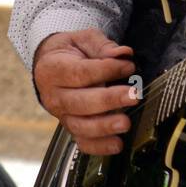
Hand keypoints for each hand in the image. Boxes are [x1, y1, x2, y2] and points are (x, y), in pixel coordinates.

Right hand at [33, 28, 138, 154]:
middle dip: (109, 100)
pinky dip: (99, 147)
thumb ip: (102, 46)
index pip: (80, 73)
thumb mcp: (83, 39)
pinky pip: (82, 142)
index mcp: (52, 69)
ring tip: (126, 123)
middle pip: (80, 102)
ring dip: (104, 127)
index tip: (128, 67)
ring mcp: (61, 115)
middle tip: (133, 96)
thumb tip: (123, 54)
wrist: (52, 65)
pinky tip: (117, 144)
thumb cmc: (71, 51)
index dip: (106, 71)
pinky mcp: (70, 128)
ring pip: (80, 125)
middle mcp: (53, 96)